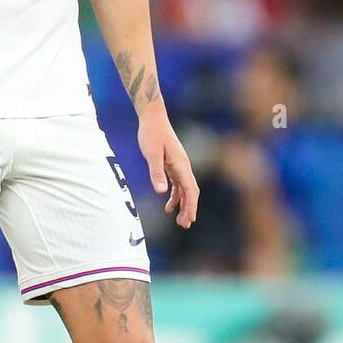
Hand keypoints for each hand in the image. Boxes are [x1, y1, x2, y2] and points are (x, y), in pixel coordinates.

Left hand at [137, 105, 198, 227]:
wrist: (152, 117)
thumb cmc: (151, 134)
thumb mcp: (151, 154)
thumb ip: (156, 173)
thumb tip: (160, 192)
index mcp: (181, 164)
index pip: (190, 189)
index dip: (191, 205)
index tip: (190, 219)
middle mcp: (183, 166)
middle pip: (190, 192)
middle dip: (189, 209)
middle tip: (185, 225)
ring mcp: (179, 165)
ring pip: (185, 189)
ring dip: (183, 205)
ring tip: (178, 220)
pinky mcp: (172, 164)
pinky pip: (177, 184)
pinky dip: (175, 196)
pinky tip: (169, 206)